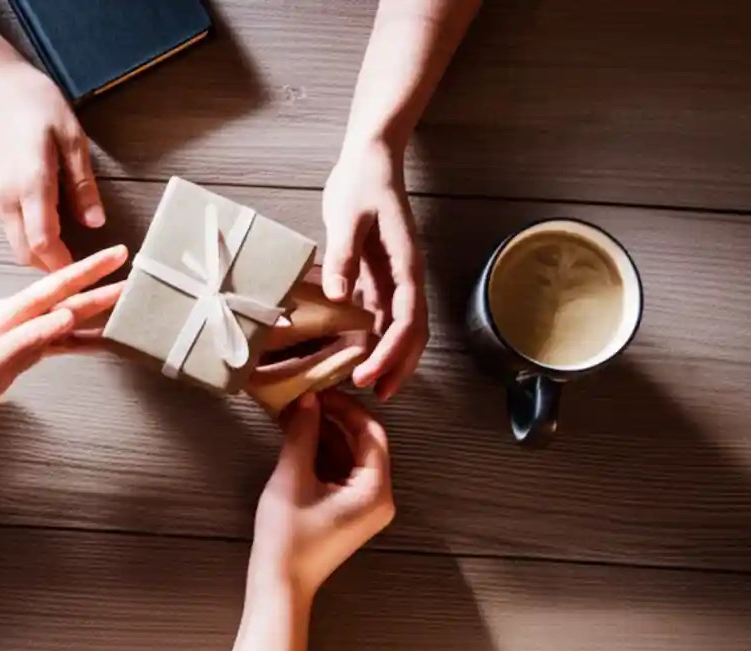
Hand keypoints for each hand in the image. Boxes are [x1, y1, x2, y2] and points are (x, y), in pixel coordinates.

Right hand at [0, 62, 105, 269]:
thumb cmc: (36, 103)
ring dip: (38, 253)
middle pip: (24, 252)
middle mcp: (6, 198)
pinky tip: (48, 228)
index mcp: (30, 184)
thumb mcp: (72, 137)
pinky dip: (28, 237)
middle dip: (50, 266)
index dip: (63, 264)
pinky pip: (9, 227)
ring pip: (14, 243)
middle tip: (80, 269)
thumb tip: (96, 222)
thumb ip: (82, 184)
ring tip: (68, 251)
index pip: (43, 242)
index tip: (86, 272)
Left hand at [0, 245, 126, 436]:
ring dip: (94, 315)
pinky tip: (100, 342)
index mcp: (10, 313)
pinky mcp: (21, 355)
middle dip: (101, 289)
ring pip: (67, 321)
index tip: (117, 256)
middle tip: (135, 282)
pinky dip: (81, 341)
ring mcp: (21, 336)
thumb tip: (66, 316)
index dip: (89, 270)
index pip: (58, 286)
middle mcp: (18, 319)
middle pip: (68, 301)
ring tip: (125, 310)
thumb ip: (30, 337)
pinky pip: (59, 342)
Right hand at [251, 390, 394, 598]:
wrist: (280, 585)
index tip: (320, 389)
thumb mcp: (292, 477)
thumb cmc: (288, 537)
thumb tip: (307, 398)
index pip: (372, 433)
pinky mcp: (349, 512)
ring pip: (350, 456)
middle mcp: (379, 497)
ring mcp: (365, 506)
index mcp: (376, 490)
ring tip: (296, 414)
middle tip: (305, 398)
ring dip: (325, 435)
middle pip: (363, 443)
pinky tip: (298, 437)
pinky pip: (342, 472)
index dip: (346, 408)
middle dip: (334, 419)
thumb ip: (303, 433)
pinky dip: (323, 454)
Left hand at [321, 139, 427, 399]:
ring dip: (389, 356)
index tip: (369, 374)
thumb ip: (343, 256)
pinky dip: (375, 338)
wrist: (370, 158)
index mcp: (406, 264)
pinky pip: (382, 315)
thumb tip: (338, 297)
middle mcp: (407, 276)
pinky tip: (358, 355)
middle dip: (397, 365)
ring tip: (370, 383)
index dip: (390, 352)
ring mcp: (395, 277)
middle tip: (374, 392)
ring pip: (401, 327)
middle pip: (413, 331)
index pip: (406, 319)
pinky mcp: (380, 275)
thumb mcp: (346, 216)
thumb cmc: (361, 182)